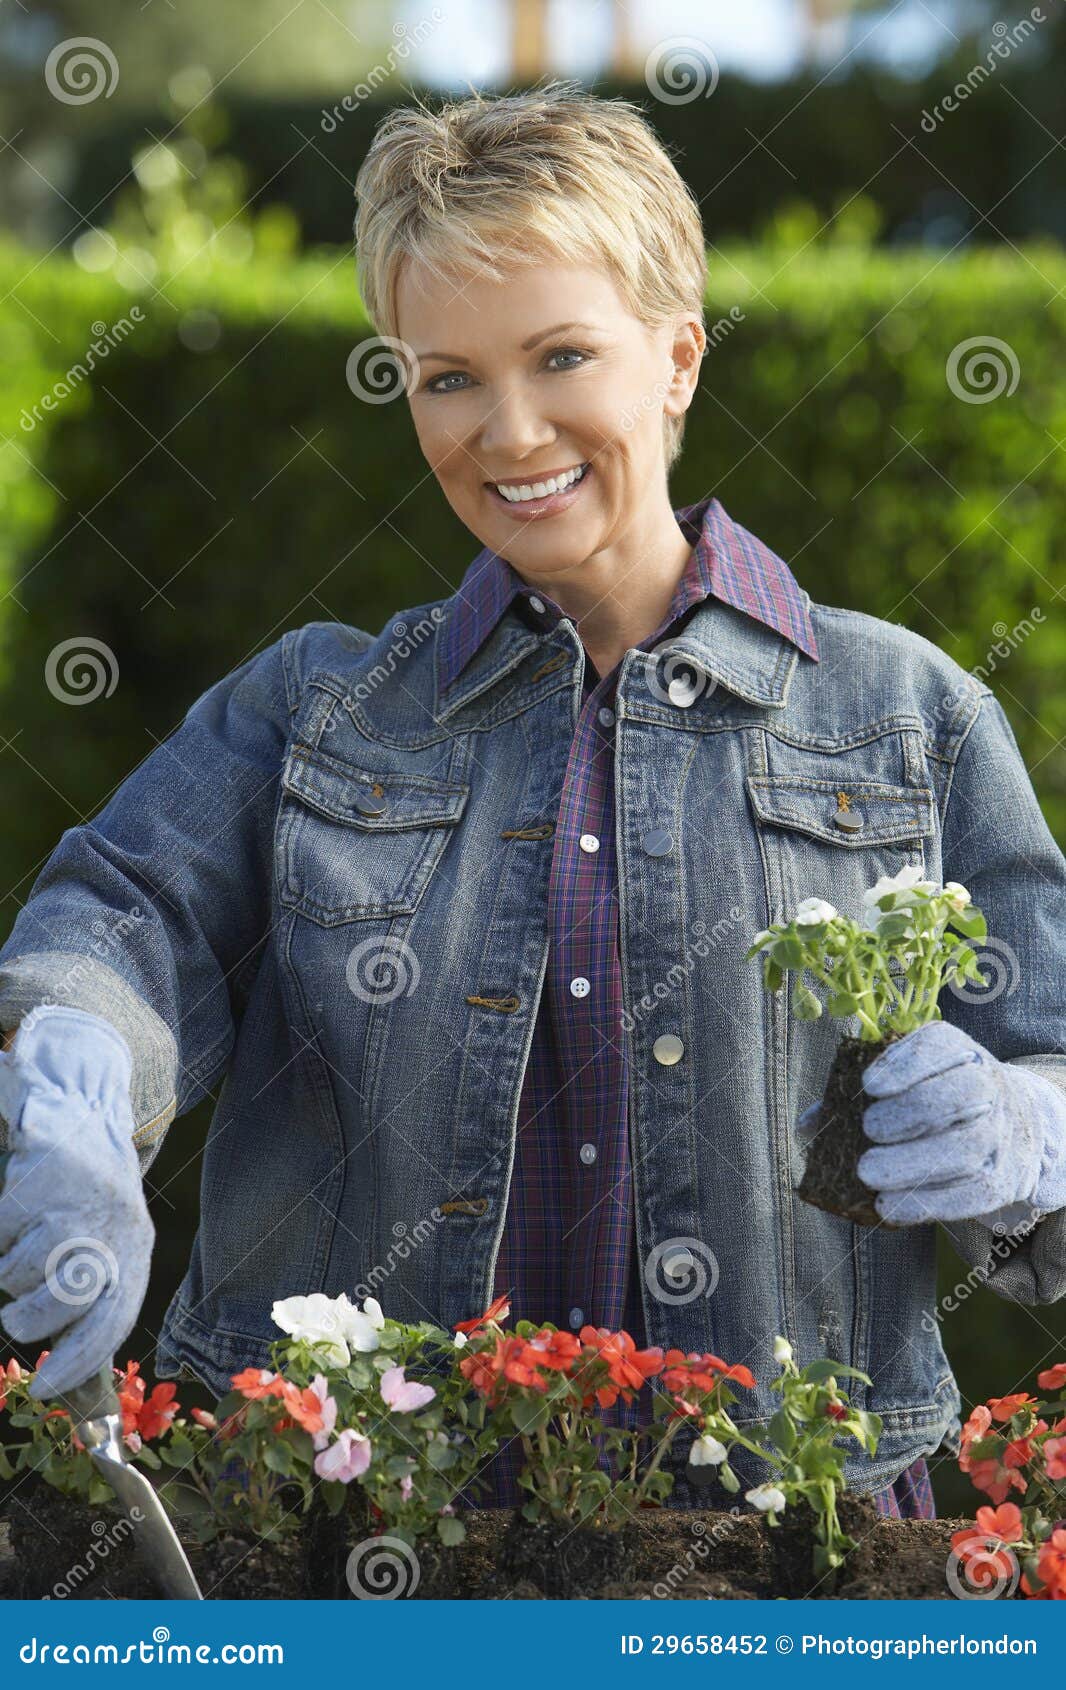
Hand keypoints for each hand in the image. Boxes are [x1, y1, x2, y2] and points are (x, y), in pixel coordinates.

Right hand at [0, 1006, 154, 1399]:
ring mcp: (78, 1200)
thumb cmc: (87, 1193)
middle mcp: (115, 1225)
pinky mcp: (43, 1176)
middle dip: (29, 1319)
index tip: (43, 1391)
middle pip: (64, 1302)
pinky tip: (12, 1215)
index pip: (113, 1321)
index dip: (77, 1362)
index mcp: (135, 1248)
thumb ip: (92, 1295)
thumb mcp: (107, 1239)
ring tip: (19, 1250)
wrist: (82, 1105)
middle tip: (16, 1315)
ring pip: (22, 1271)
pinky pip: (0, 1233)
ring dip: (8, 1270)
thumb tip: (67, 1380)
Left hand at [854, 1021, 1065, 1225]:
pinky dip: (927, 1202)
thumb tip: (806, 1125)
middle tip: (869, 1130)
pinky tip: (888, 1205)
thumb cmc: (941, 1101)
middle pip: (957, 1096)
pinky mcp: (1003, 1179)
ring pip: (965, 1147)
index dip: (905, 1064)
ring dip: (912, 1163)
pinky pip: (971, 1194)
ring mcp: (1001, 1134)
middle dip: (909, 1113)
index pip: (941, 1045)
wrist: (1017, 1128)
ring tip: (868, 1173)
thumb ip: (856, 1098)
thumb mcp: (910, 1082)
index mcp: (960, 1052)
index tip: (869, 1085)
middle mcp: (988, 1087)